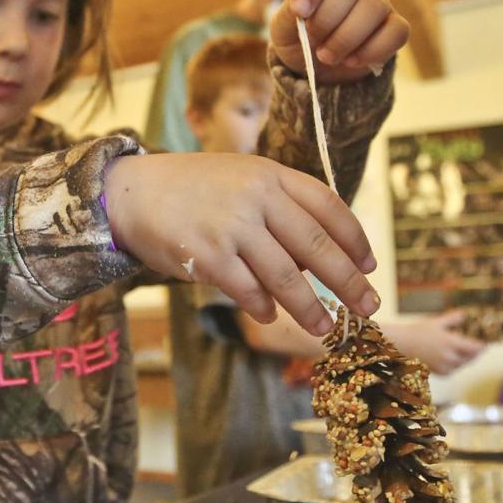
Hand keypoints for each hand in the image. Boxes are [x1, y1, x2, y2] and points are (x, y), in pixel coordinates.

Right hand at [104, 153, 379, 334]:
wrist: (133, 191)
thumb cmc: (192, 189)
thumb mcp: (241, 178)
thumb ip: (279, 206)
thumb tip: (317, 258)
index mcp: (270, 174)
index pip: (328, 205)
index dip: (354, 239)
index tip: (369, 264)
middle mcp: (256, 197)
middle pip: (316, 245)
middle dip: (347, 281)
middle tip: (368, 306)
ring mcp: (231, 227)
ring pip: (285, 276)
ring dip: (309, 307)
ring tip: (325, 328)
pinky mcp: (207, 255)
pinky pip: (247, 290)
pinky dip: (263, 307)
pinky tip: (269, 316)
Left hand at [269, 0, 409, 83]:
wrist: (317, 70)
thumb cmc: (298, 42)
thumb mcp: (283, 31)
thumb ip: (288, 15)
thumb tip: (301, 8)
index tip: (299, 11)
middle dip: (328, 18)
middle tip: (314, 41)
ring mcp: (376, 4)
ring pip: (376, 5)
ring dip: (348, 37)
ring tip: (327, 56)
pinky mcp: (394, 28)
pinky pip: (398, 30)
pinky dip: (374, 49)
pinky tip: (353, 61)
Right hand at [383, 310, 485, 375]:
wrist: (400, 346)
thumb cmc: (417, 332)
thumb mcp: (436, 322)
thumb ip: (453, 319)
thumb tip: (465, 314)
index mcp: (450, 342)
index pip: (476, 348)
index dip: (483, 346)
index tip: (487, 342)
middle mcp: (450, 357)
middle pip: (472, 358)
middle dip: (476, 352)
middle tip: (478, 345)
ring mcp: (445, 366)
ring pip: (463, 364)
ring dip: (466, 358)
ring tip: (464, 350)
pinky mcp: (440, 373)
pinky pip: (454, 370)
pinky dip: (456, 364)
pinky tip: (451, 357)